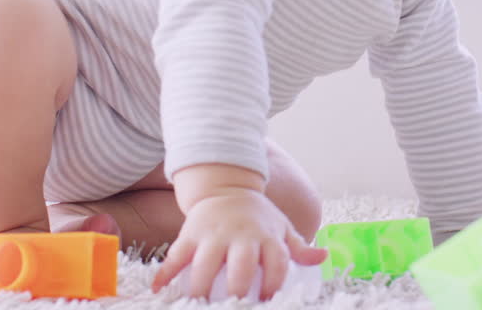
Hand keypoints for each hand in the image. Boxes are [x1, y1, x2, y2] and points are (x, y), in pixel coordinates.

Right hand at [151, 188, 326, 299]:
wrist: (225, 185)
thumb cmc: (256, 214)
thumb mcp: (280, 225)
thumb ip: (298, 246)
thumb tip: (323, 257)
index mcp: (265, 235)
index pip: (276, 261)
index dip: (275, 283)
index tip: (268, 301)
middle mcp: (240, 234)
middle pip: (240, 265)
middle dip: (237, 291)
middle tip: (231, 308)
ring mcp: (212, 234)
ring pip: (205, 264)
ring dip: (200, 288)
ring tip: (198, 306)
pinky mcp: (189, 234)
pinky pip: (176, 255)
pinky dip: (165, 273)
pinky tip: (159, 290)